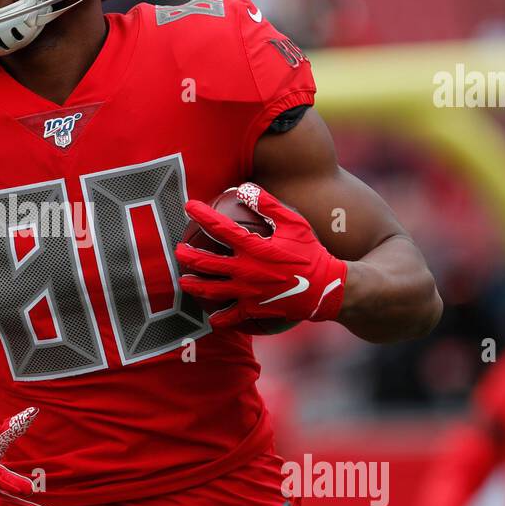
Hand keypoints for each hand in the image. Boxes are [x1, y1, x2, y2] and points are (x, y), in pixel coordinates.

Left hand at [175, 183, 347, 328]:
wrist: (326, 287)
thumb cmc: (310, 251)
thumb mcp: (294, 223)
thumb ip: (269, 204)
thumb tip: (245, 187)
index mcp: (253, 247)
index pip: (220, 228)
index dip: (202, 215)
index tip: (189, 206)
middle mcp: (246, 270)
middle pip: (206, 263)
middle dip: (187, 256)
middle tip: (178, 250)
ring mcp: (247, 292)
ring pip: (211, 290)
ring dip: (193, 285)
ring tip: (184, 281)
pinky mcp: (253, 309)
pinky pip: (230, 317)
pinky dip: (219, 318)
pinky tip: (211, 318)